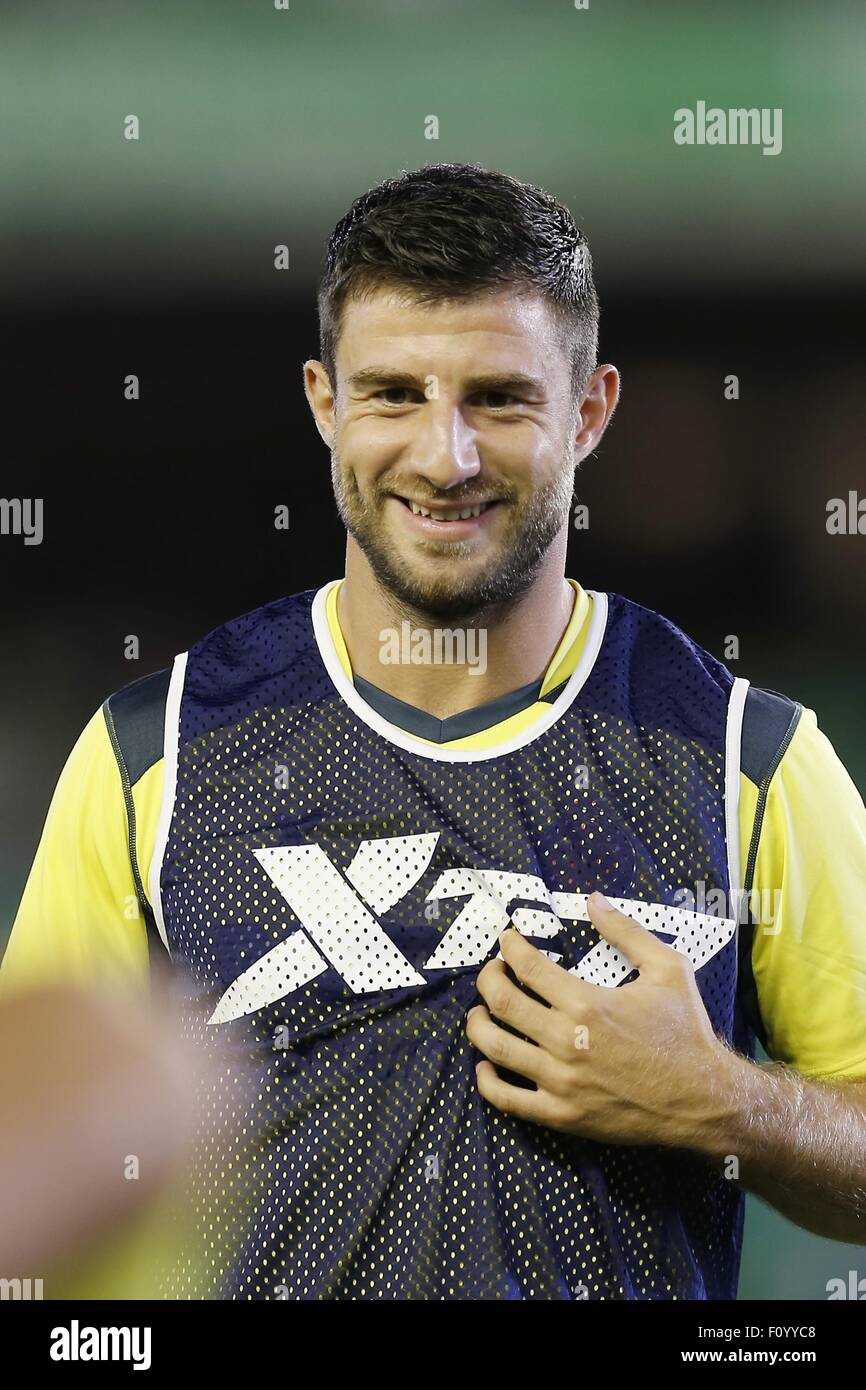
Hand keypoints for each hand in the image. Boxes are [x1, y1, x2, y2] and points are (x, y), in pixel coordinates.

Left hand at [466, 891, 736, 1148]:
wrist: (703, 1099)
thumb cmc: (686, 1031)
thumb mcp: (667, 969)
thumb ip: (626, 931)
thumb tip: (592, 899)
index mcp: (587, 1003)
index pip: (526, 966)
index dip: (509, 948)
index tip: (507, 941)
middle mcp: (566, 1042)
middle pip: (501, 1004)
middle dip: (487, 980)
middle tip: (492, 972)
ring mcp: (560, 1082)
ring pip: (495, 1049)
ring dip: (477, 1026)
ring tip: (480, 1014)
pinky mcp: (562, 1115)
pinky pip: (508, 1101)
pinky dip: (487, 1082)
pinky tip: (486, 1066)